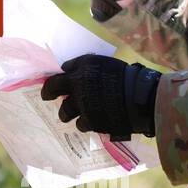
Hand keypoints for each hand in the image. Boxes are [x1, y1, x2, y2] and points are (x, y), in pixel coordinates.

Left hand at [40, 54, 160, 136]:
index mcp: (79, 73)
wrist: (140, 97)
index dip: (48, 85)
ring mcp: (83, 108)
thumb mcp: (102, 62)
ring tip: (74, 113)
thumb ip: (81, 65)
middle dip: (52, 99)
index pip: (54, 79)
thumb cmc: (124, 76)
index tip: (47, 90)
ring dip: (68, 113)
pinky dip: (85, 122)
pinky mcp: (92, 122)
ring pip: (65, 113)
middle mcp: (77, 90)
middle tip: (55, 101)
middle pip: (53, 95)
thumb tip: (65, 69)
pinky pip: (81, 125)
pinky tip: (91, 119)